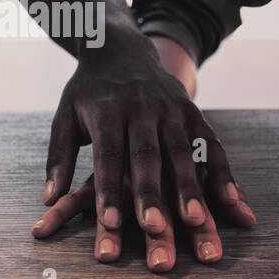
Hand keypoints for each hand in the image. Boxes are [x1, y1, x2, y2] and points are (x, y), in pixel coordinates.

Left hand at [38, 31, 254, 270]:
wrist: (121, 49)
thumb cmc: (88, 94)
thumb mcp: (65, 117)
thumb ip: (58, 158)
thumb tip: (48, 199)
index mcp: (106, 112)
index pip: (107, 156)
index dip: (108, 190)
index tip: (108, 224)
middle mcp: (141, 109)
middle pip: (146, 156)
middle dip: (151, 194)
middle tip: (154, 230)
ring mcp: (171, 108)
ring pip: (182, 152)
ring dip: (189, 188)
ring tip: (195, 222)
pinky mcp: (192, 111)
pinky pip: (210, 143)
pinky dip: (222, 172)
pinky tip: (231, 200)